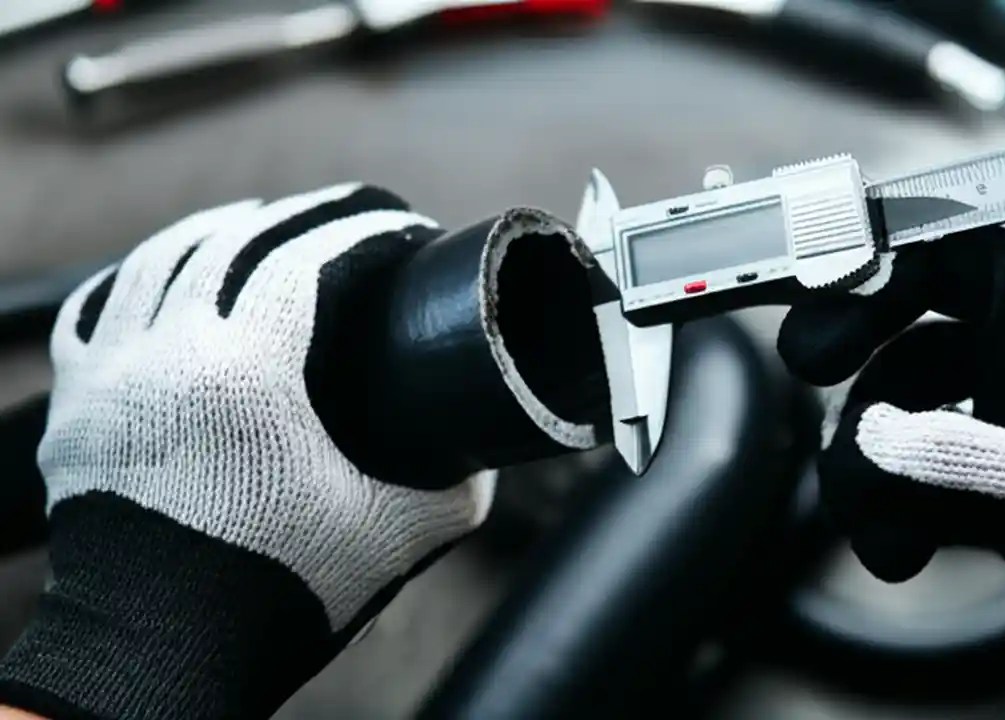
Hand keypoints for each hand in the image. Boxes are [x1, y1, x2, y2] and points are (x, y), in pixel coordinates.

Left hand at [0, 185, 493, 719]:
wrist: (160, 652)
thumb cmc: (271, 594)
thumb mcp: (392, 535)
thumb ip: (458, 490)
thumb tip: (490, 456)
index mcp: (246, 376)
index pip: (306, 257)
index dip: (362, 226)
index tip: (400, 222)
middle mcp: (167, 355)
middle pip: (234, 239)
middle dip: (302, 214)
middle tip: (351, 213)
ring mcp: (110, 375)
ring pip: (160, 258)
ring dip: (221, 228)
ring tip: (266, 223)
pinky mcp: (76, 406)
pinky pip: (97, 305)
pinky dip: (140, 274)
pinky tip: (170, 271)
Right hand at [779, 223, 1004, 716]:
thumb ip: (955, 464)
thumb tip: (860, 443)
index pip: (975, 236)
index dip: (890, 246)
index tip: (821, 282)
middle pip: (921, 302)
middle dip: (856, 340)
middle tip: (807, 365)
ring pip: (900, 396)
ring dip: (866, 462)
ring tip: (880, 534)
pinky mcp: (998, 470)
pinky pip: (908, 460)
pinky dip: (885, 502)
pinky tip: (896, 553)